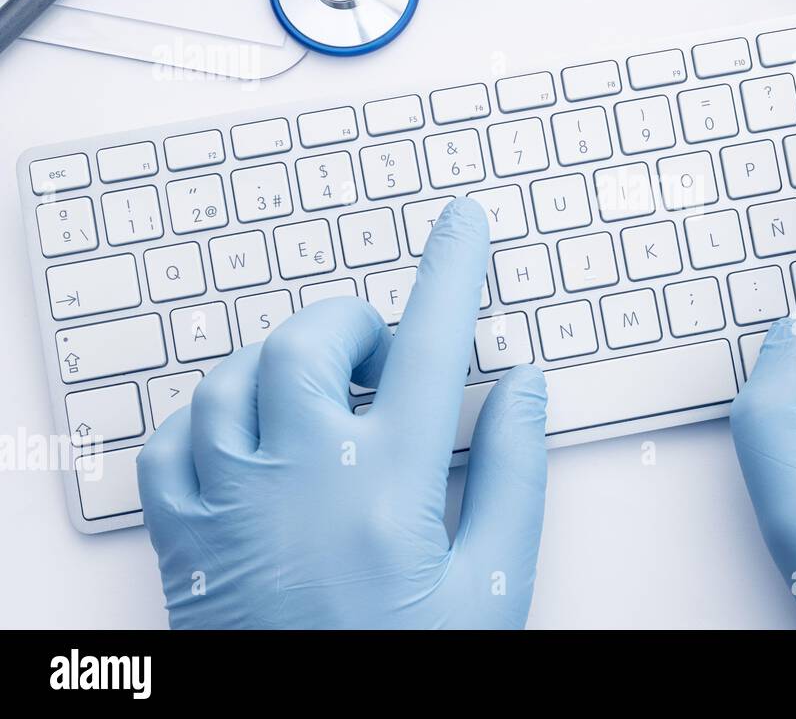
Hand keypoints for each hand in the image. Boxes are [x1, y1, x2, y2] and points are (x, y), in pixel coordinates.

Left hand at [137, 198, 547, 628]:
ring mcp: (229, 506)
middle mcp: (298, 478)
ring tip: (323, 389)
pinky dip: (207, 418)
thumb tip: (527, 391)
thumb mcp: (494, 588)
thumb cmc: (408, 669)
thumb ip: (516, 478)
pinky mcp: (184, 542)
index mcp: (386, 487)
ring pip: (232, 381)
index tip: (463, 225)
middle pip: (309, 343)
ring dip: (281, 364)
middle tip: (386, 347)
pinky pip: (169, 444)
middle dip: (354, 323)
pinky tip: (244, 436)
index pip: (431, 346)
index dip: (452, 272)